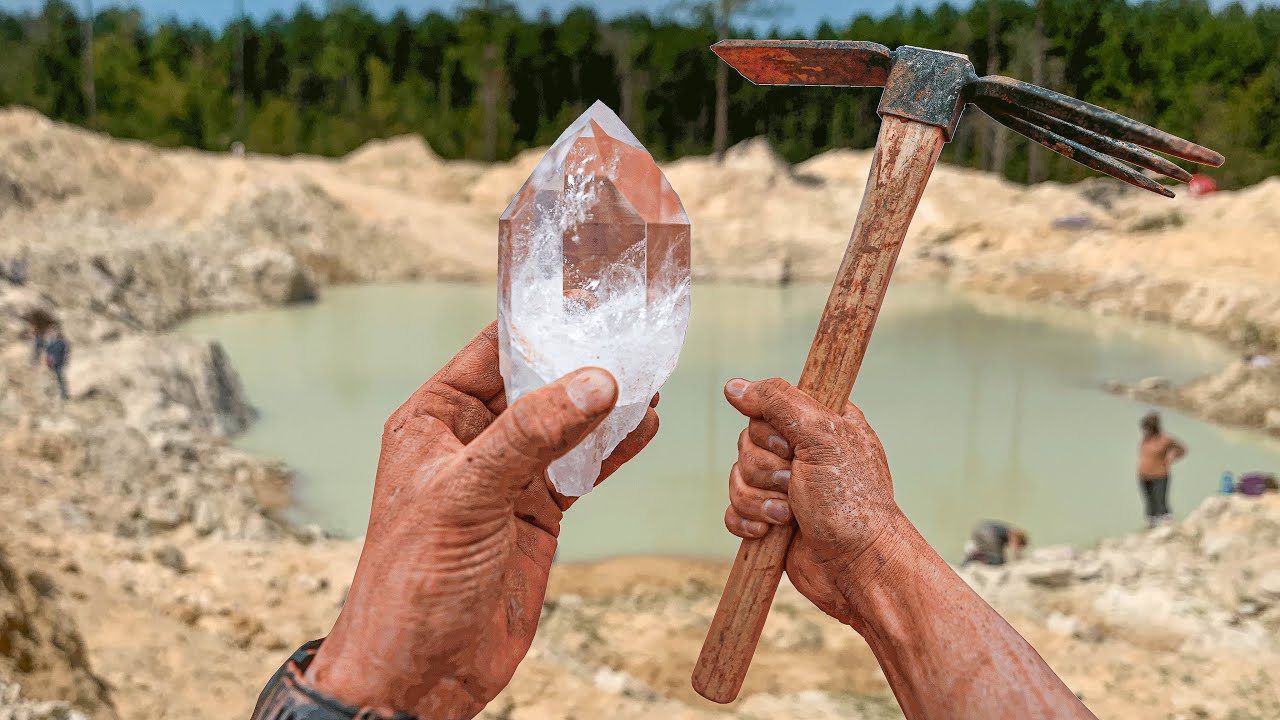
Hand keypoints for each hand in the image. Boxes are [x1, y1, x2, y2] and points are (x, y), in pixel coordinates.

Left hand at [304, 323, 658, 718]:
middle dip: (583, 360)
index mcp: (436, 419)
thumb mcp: (469, 494)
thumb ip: (532, 436)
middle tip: (635, 333)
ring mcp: (509, 477)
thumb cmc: (415, 581)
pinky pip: (583, 467)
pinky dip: (615, 448)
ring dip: (607, 403)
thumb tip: (596, 381)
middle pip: (538, 382)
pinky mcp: (538, 512)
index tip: (590, 295)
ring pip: (567, 423)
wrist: (422, 671)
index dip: (539, 322)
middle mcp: (474, 440)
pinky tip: (645, 427)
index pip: (492, 350)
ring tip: (652, 376)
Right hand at [721, 377, 904, 626]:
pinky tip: (769, 532)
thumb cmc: (850, 502)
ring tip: (791, 515)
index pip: (767, 406)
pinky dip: (746, 521)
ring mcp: (785, 488)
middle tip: (797, 485)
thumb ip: (777, 401)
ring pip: (737, 477)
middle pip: (746, 444)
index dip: (771, 431)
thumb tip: (734, 386)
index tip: (793, 447)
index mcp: (820, 423)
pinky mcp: (770, 520)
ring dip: (760, 499)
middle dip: (767, 470)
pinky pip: (733, 510)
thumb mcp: (821, 436)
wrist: (857, 568)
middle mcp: (802, 452)